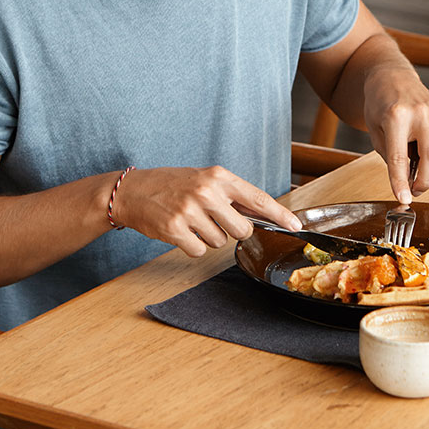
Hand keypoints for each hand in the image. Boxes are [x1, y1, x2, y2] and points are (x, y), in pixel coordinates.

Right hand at [111, 166, 301, 256]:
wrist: (133, 190)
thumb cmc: (172, 185)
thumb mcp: (204, 179)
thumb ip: (231, 195)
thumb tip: (261, 214)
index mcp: (219, 176)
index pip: (257, 198)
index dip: (279, 214)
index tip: (295, 225)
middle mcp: (207, 191)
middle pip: (243, 229)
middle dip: (232, 231)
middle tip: (214, 220)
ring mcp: (191, 210)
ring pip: (220, 242)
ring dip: (208, 237)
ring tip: (191, 221)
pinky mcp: (175, 229)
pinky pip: (199, 251)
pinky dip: (191, 246)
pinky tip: (180, 231)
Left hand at [363, 66, 428, 203]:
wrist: (393, 77)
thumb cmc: (381, 104)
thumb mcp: (375, 131)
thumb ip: (389, 157)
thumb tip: (407, 182)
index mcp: (396, 116)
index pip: (399, 158)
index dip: (401, 182)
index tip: (404, 199)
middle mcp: (420, 113)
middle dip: (423, 182)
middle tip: (413, 190)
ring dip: (425, 165)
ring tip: (410, 151)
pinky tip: (420, 141)